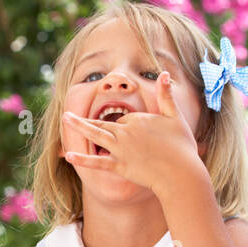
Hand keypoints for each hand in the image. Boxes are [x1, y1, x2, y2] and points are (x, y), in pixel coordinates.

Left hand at [61, 72, 202, 195]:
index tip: (141, 139)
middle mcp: (126, 131)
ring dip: (79, 127)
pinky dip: (83, 159)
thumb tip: (164, 73)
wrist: (181, 172)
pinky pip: (98, 161)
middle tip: (66, 115)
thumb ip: (166, 96)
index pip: (124, 120)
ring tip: (65, 119)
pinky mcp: (120, 165)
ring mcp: (121, 149)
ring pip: (96, 135)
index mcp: (138, 119)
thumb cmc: (181, 145)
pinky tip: (68, 155)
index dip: (128, 129)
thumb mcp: (175, 116)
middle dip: (85, 121)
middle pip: (103, 123)